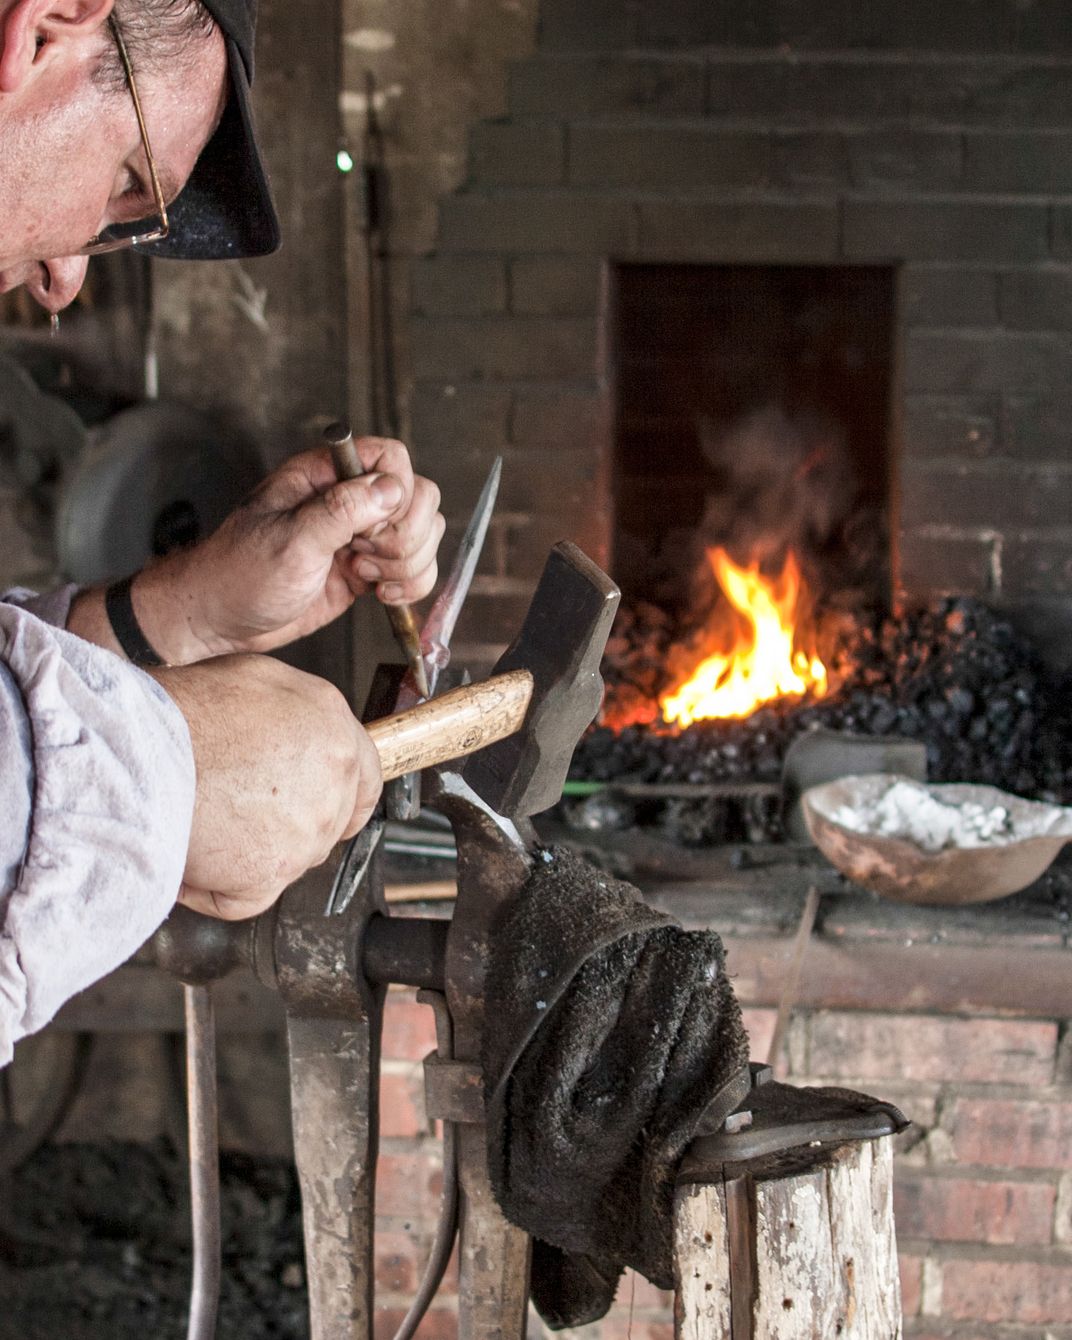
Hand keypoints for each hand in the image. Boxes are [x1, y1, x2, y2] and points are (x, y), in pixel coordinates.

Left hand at [137, 440, 443, 660]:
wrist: (221, 620)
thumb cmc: (239, 574)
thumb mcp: (289, 540)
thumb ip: (341, 510)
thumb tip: (391, 489)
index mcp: (324, 475)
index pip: (392, 459)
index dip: (396, 495)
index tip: (371, 530)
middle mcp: (348, 498)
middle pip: (418, 496)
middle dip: (406, 536)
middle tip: (364, 557)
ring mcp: (361, 534)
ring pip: (423, 534)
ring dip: (409, 563)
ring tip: (366, 577)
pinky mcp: (368, 567)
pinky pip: (415, 567)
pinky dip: (411, 584)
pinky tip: (382, 595)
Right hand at [152, 655, 381, 919]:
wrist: (139, 753)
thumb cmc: (183, 711)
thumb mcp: (257, 678)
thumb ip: (296, 712)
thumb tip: (299, 733)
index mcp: (335, 734)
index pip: (366, 777)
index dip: (345, 794)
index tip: (329, 805)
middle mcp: (333, 783)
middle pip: (327, 821)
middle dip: (290, 820)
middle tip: (240, 807)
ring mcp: (305, 834)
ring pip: (288, 859)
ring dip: (251, 851)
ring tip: (205, 818)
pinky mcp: (269, 876)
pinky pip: (245, 896)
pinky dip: (215, 886)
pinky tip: (190, 854)